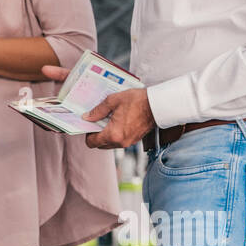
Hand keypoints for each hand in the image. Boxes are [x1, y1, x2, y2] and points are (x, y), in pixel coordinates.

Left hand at [40, 65, 155, 149]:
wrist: (158, 105)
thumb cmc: (137, 101)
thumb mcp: (113, 101)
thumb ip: (97, 111)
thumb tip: (86, 117)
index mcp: (113, 135)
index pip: (91, 143)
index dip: (87, 134)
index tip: (88, 124)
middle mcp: (120, 142)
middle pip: (100, 145)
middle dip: (96, 135)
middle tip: (97, 121)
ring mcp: (128, 143)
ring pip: (110, 144)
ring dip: (106, 134)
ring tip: (108, 119)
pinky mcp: (134, 140)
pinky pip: (119, 141)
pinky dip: (115, 134)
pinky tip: (117, 121)